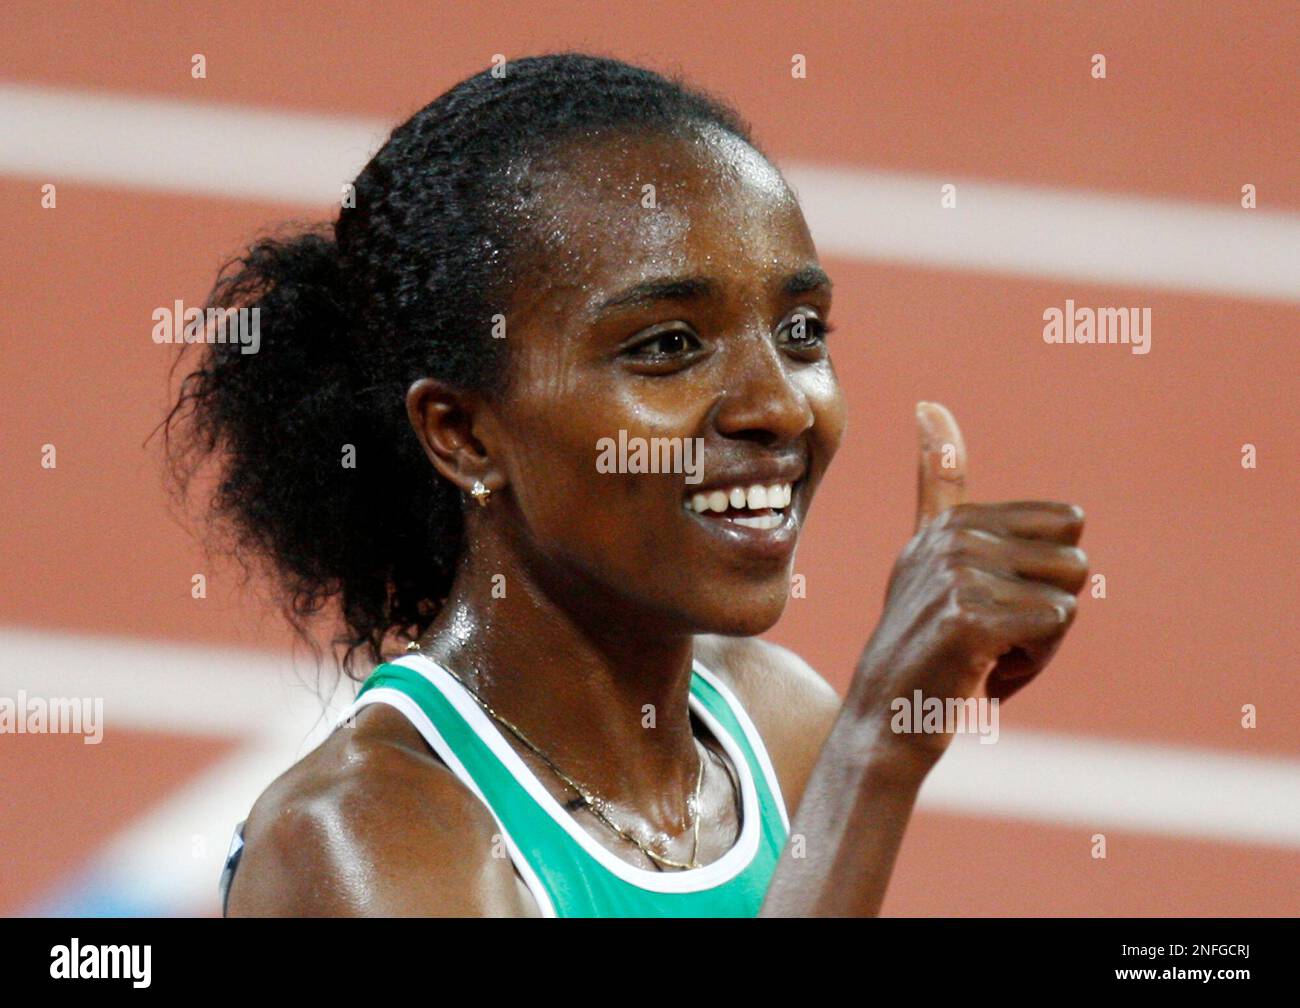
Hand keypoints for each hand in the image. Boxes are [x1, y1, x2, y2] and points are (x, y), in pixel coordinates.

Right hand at [848, 402, 1087, 759]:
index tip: (992, 603)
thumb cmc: (922, 646)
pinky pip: (1055, 626)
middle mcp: (951, 539)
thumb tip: (930, 403)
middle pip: (1074, 561)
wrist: (885, 721)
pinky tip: (985, 675)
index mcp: (952, 523)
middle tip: (993, 638)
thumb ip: (939, 485)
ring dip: (1042, 642)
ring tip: (988, 654)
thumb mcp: (927, 557)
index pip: (1066, 524)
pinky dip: (1032, 664)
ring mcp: (957, 575)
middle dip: (1048, 611)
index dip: (1044, 577)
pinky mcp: (968, 617)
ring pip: (1069, 596)